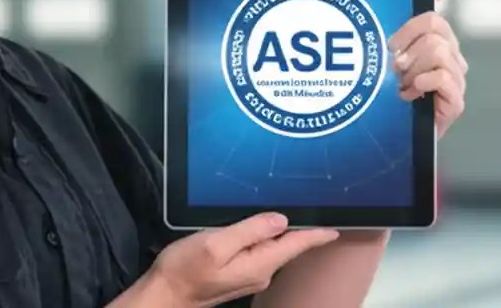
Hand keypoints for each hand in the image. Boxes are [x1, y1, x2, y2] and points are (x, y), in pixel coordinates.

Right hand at [147, 213, 339, 307]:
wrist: (164, 295)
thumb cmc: (185, 269)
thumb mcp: (217, 244)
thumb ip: (250, 230)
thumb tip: (281, 220)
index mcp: (260, 263)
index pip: (297, 245)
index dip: (318, 234)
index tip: (337, 225)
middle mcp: (261, 272)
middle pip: (288, 245)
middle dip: (301, 227)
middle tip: (313, 204)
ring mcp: (250, 274)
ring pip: (273, 247)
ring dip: (281, 231)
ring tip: (292, 211)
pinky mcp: (238, 273)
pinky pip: (259, 251)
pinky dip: (264, 237)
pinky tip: (262, 226)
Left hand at [387, 9, 467, 138]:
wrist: (402, 136)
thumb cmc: (396, 98)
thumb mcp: (393, 65)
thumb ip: (397, 44)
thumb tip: (391, 28)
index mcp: (441, 45)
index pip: (434, 21)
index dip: (410, 29)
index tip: (392, 45)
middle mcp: (453, 60)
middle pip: (434, 37)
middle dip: (410, 54)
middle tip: (398, 72)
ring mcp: (458, 81)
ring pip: (439, 53)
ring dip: (414, 70)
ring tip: (405, 86)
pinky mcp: (457, 101)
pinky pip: (443, 78)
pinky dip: (424, 82)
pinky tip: (412, 93)